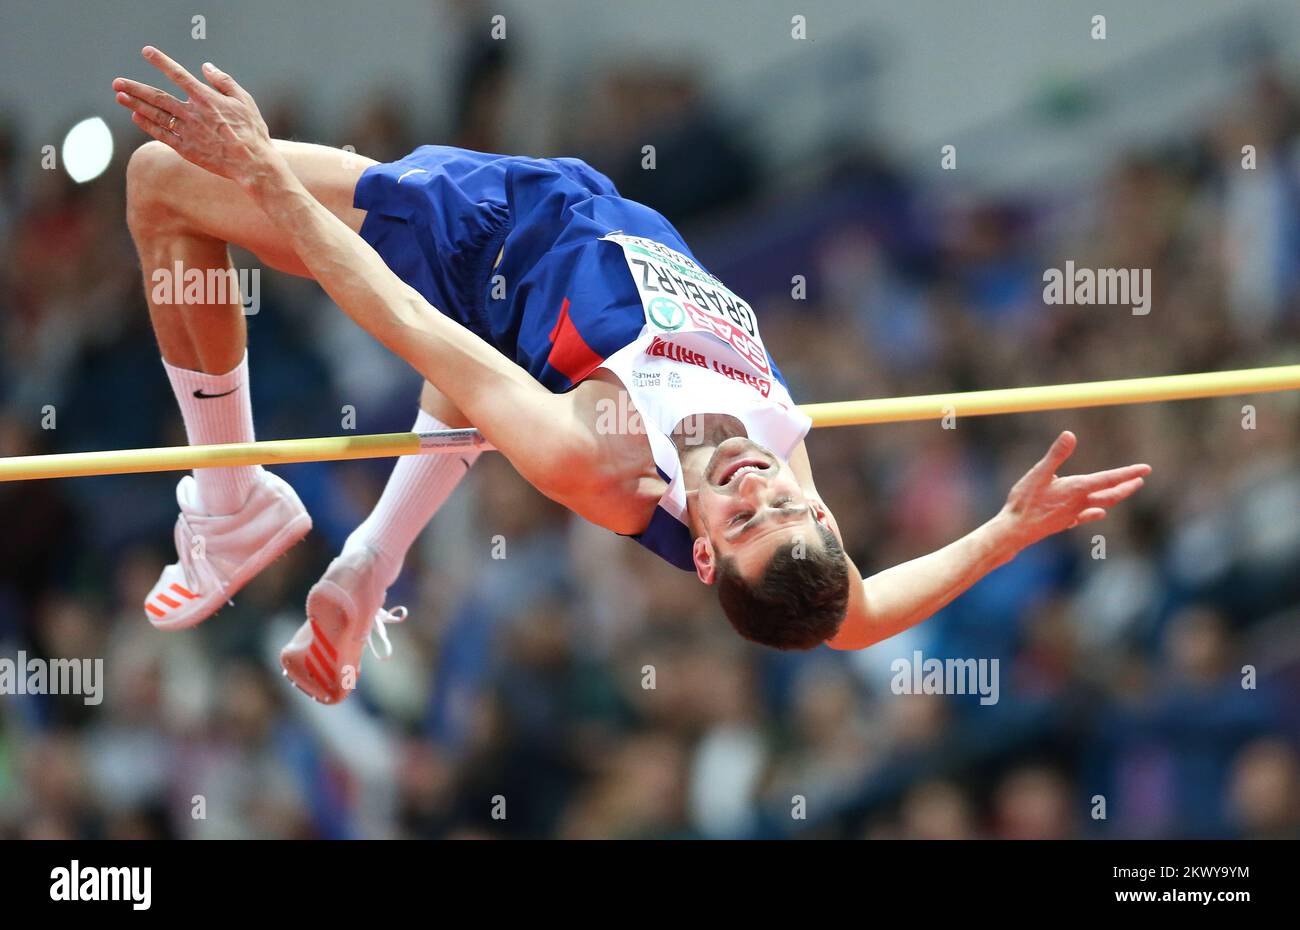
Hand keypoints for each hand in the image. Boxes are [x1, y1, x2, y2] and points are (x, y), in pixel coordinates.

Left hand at [113, 47, 279, 187]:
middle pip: (157, 97)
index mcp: (206, 98)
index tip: (147, 52)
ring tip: (119, 96)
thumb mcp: (244, 100)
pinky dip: (147, 125)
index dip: (161, 62)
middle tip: (117, 82)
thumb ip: (223, 81)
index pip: (178, 75)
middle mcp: (192, 113)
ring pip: (155, 115)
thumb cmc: (252, 131)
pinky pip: (161, 135)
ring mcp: (187, 132)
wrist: (251, 163)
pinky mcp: (186, 149)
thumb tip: (206, 67)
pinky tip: (136, 118)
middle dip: (135, 88)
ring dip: (135, 105)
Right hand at [996, 431, 1149, 550]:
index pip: (1109, 479)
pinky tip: (1100, 513)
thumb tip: (1070, 435)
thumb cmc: (1025, 502)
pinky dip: (1096, 512)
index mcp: (1077, 489)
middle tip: (1140, 480)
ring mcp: (1073, 515)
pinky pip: (1086, 517)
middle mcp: (1079, 503)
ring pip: (1100, 505)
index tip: (1146, 469)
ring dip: (1114, 497)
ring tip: (1123, 492)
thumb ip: (1056, 455)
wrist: (1016, 530)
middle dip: (1127, 487)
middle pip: (1110, 495)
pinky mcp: (1064, 523)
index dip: (1128, 473)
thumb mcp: (1038, 473)